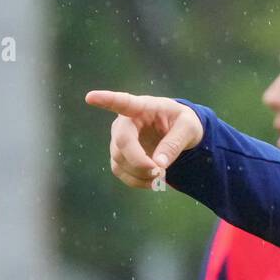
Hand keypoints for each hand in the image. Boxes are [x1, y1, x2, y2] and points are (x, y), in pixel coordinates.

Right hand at [84, 90, 203, 187]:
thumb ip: (175, 144)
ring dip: (141, 175)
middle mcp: (125, 122)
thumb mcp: (189, 129)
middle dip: (140, 163)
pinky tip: (152, 182)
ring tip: (161, 176)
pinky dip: (137, 182)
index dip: (105, 100)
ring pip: (119, 161)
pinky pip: (121, 172)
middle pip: (121, 144)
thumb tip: (158, 165)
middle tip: (160, 172)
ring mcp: (119, 139)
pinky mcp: (120, 156)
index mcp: (142, 107)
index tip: (90, 97)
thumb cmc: (183, 123)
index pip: (122, 102)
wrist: (178, 133)